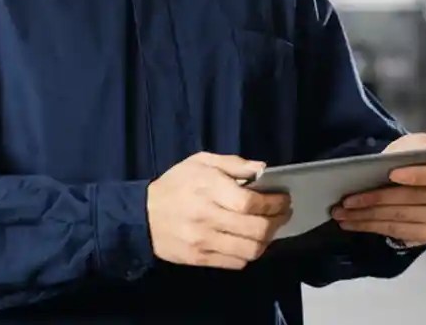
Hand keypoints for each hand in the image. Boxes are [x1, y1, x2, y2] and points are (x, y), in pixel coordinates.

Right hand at [147, 152, 291, 269]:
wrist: (142, 216)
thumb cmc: (175, 185)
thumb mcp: (200, 162)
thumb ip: (233, 163)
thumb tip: (262, 169)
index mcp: (208, 189)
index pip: (251, 203)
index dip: (274, 203)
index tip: (283, 199)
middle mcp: (207, 217)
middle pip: (256, 229)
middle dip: (278, 222)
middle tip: (283, 214)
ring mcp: (203, 241)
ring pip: (250, 250)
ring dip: (267, 241)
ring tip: (270, 229)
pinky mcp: (200, 259)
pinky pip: (236, 262)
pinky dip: (250, 253)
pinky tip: (250, 241)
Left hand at [330, 133, 425, 246]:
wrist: (413, 174)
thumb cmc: (410, 157)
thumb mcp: (410, 145)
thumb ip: (405, 151)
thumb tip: (385, 164)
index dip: (419, 175)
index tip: (391, 173)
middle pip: (413, 200)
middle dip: (376, 199)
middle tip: (346, 200)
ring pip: (400, 217)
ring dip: (366, 216)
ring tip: (340, 213)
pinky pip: (396, 231)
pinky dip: (370, 227)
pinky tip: (351, 223)